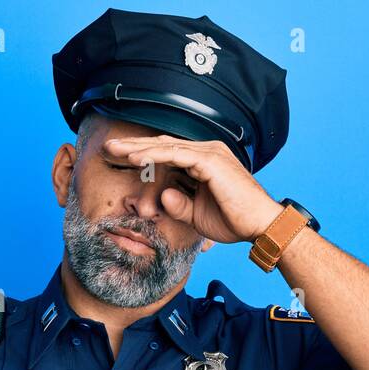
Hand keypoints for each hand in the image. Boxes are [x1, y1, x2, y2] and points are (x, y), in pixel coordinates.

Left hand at [103, 135, 283, 243]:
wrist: (260, 225)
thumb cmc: (234, 220)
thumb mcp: (197, 215)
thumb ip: (178, 205)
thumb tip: (162, 197)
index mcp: (203, 161)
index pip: (167, 152)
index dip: (142, 155)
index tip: (118, 160)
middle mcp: (206, 151)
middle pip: (163, 144)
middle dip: (134, 146)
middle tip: (108, 148)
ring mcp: (209, 153)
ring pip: (166, 146)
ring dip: (138, 148)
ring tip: (115, 151)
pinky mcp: (211, 161)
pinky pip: (176, 155)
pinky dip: (154, 156)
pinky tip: (135, 159)